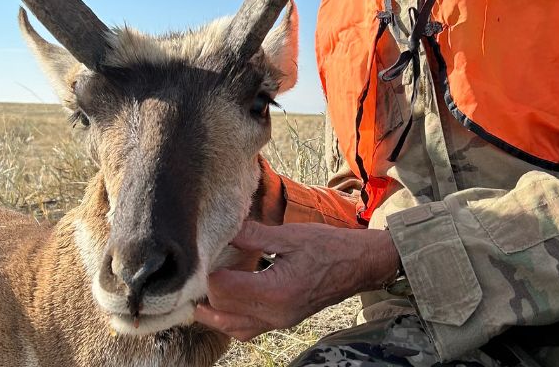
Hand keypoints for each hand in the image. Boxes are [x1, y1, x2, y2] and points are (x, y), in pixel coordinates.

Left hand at [194, 220, 400, 340]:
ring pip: (232, 327)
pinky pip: (248, 329)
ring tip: (200, 291)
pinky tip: (224, 304)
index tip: (203, 251)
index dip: (208, 271)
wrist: (360, 265)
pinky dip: (231, 320)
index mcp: (276, 291)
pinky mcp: (283, 321)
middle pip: (223, 310)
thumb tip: (225, 228)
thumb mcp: (290, 235)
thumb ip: (254, 235)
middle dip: (206, 289)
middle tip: (199, 265)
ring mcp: (279, 322)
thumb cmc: (330, 247)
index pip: (223, 289)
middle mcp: (275, 314)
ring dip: (213, 312)